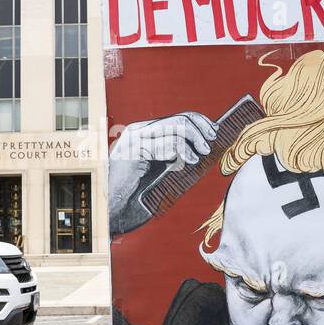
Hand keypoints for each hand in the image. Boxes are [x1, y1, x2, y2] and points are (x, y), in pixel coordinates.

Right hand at [108, 111, 217, 234]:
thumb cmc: (133, 193)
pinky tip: (189, 162)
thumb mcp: (158, 169)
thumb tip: (202, 148)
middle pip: (181, 118)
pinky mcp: (135, 150)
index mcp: (144, 133)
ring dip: (195, 140)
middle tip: (210, 144)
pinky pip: (168, 144)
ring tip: (201, 155)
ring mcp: (135, 138)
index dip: (200, 122)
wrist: (110, 208)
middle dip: (201, 129)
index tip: (214, 132)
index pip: (178, 117)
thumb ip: (173, 156)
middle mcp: (139, 131)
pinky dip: (183, 152)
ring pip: (178, 127)